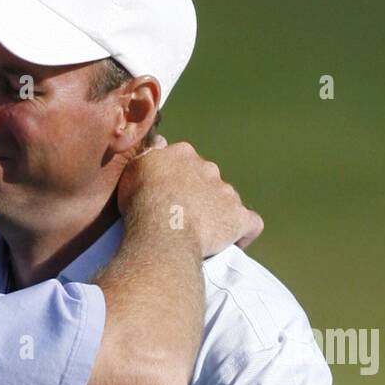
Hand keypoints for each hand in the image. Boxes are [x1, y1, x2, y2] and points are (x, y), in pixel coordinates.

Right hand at [117, 136, 263, 256]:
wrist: (163, 230)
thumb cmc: (141, 203)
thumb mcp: (133, 170)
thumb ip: (149, 155)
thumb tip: (160, 142)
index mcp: (182, 154)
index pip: (183, 159)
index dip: (174, 177)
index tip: (164, 194)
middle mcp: (208, 168)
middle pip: (206, 177)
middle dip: (196, 193)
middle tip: (179, 215)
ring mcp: (226, 192)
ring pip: (226, 198)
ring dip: (216, 212)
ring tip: (199, 233)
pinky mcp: (238, 217)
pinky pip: (251, 223)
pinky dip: (244, 232)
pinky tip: (234, 241)